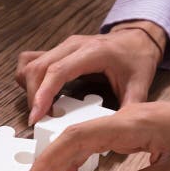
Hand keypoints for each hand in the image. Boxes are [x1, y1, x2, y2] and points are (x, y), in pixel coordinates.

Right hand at [16, 20, 166, 124]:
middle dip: (33, 97)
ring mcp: (63, 46)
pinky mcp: (57, 51)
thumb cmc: (137, 58)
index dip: (43, 94)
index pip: (58, 71)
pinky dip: (29, 79)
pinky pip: (31, 61)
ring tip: (41, 109)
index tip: (36, 117)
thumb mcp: (140, 84)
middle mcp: (73, 45)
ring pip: (30, 64)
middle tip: (40, 120)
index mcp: (93, 52)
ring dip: (29, 89)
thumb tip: (118, 132)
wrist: (138, 38)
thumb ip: (130, 108)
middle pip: (37, 68)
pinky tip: (39, 93)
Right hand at [20, 91, 169, 170]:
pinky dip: (82, 161)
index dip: (49, 162)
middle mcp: (125, 117)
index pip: (77, 139)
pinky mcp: (133, 127)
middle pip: (71, 137)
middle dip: (46, 164)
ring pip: (81, 139)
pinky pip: (97, 141)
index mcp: (133, 125)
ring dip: (63, 165)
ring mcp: (128, 120)